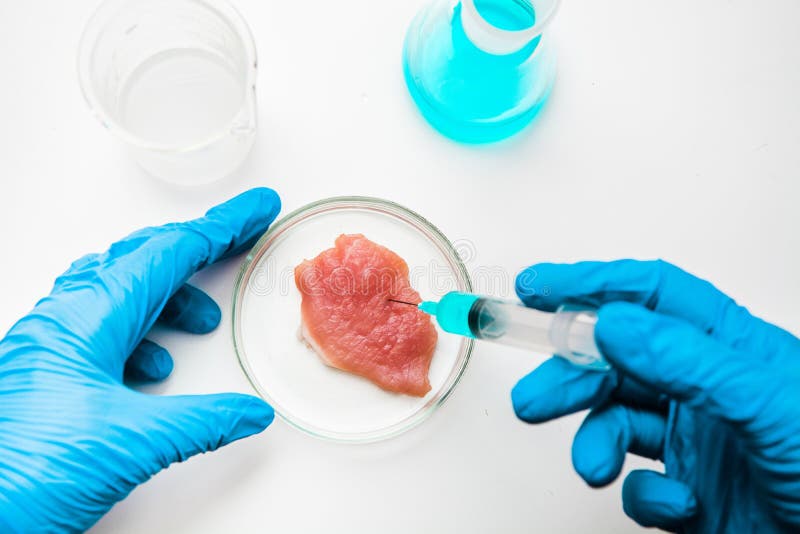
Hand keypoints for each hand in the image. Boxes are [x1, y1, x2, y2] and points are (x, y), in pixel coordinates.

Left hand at [0, 188, 280, 532]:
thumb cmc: (23, 474)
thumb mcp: (133, 443)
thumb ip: (202, 421)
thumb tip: (250, 412)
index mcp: (87, 316)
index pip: (168, 253)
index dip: (221, 228)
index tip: (256, 210)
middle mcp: (66, 318)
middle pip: (143, 259)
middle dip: (198, 249)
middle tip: (240, 238)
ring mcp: (54, 342)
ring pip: (121, 292)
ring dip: (169, 297)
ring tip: (203, 318)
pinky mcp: (49, 370)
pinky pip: (102, 328)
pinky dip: (140, 335)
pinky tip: (153, 369)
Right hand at [512, 260, 799, 532]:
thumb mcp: (768, 406)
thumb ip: (689, 362)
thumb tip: (614, 325)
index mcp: (731, 348)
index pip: (650, 295)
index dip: (592, 285)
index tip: (539, 288)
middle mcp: (706, 388)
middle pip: (617, 362)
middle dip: (570, 377)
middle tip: (534, 400)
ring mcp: (696, 440)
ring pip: (617, 423)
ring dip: (596, 443)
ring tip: (591, 466)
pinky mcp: (689, 492)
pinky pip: (641, 485)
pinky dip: (645, 498)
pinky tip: (677, 507)